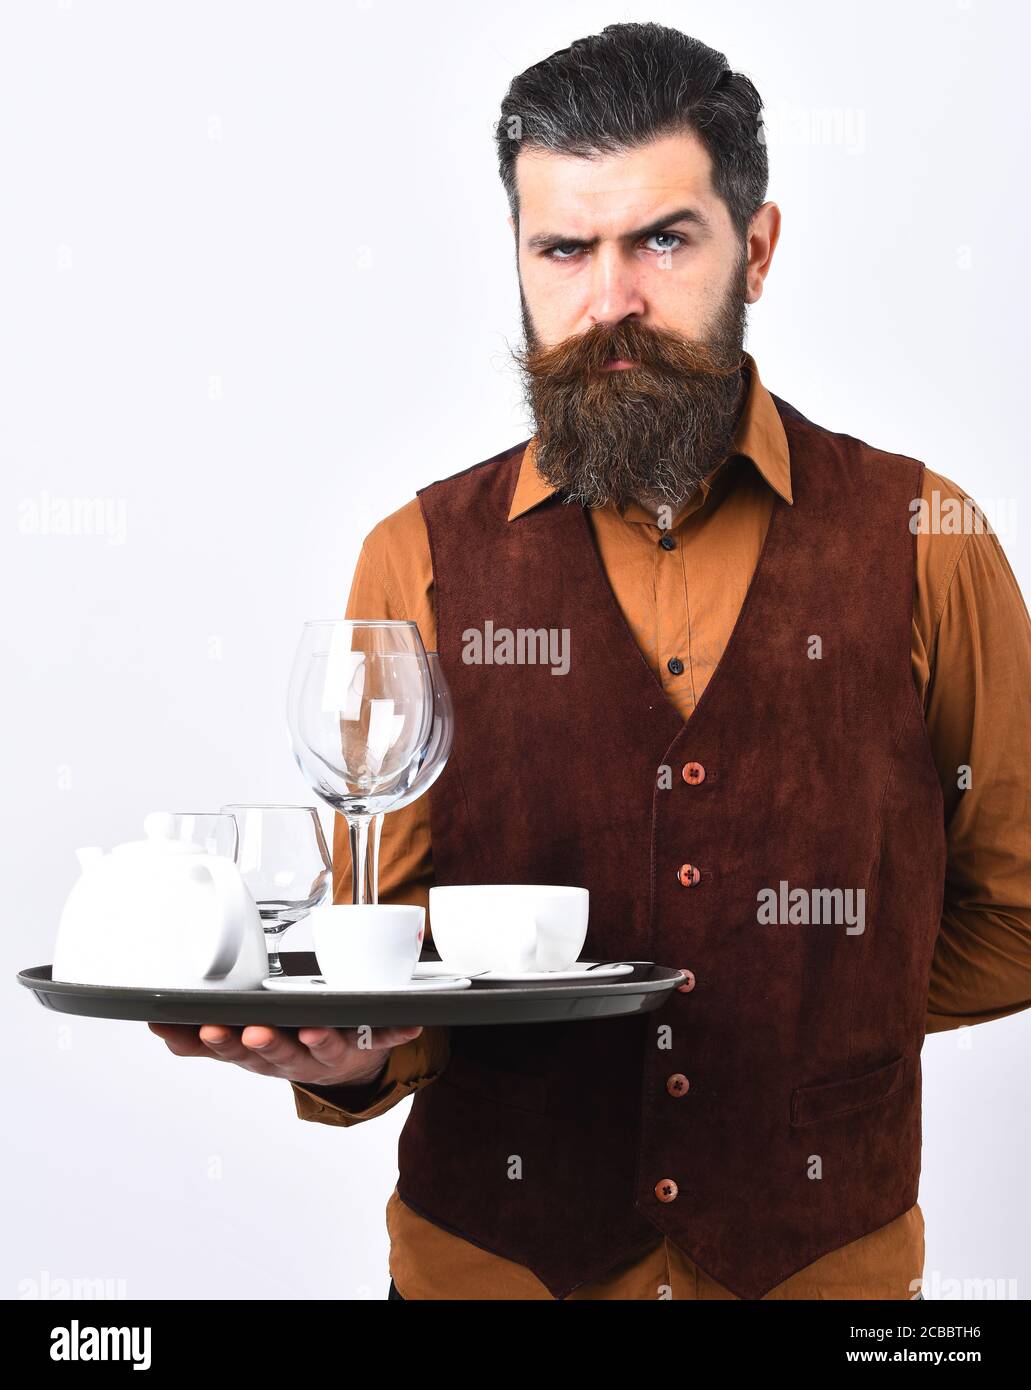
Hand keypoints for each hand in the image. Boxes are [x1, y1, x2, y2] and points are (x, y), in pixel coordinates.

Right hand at [147, 1021, 422, 1089]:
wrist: (343, 1068)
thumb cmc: (288, 1046)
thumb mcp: (241, 1048)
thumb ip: (199, 1040)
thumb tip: (159, 1026)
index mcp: (263, 1055)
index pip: (236, 1052)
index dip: (222, 1044)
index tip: (210, 1029)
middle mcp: (295, 1058)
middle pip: (278, 1055)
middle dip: (265, 1044)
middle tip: (253, 1031)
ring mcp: (332, 1053)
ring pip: (323, 1051)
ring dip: (319, 1042)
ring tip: (314, 1030)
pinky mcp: (368, 1045)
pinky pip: (383, 1038)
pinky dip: (395, 1033)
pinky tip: (409, 1026)